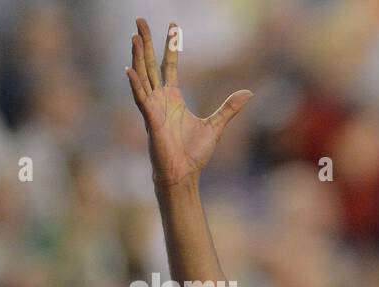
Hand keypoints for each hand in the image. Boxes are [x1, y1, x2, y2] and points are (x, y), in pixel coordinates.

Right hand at [125, 18, 251, 185]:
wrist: (184, 174)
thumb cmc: (194, 153)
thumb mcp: (216, 125)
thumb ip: (229, 108)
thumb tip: (249, 93)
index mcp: (173, 98)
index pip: (169, 66)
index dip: (170, 46)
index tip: (172, 27)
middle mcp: (160, 99)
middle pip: (151, 64)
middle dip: (147, 42)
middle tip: (140, 20)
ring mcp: (152, 108)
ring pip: (143, 76)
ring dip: (138, 57)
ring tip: (135, 36)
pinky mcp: (151, 120)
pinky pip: (141, 99)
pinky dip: (135, 85)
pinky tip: (129, 69)